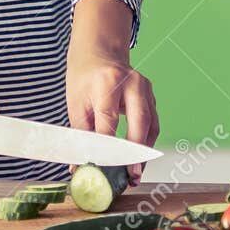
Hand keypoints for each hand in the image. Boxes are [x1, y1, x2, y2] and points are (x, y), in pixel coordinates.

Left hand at [66, 0, 157, 183]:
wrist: (98, 53)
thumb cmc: (84, 79)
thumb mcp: (76, 105)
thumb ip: (81, 137)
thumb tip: (81, 168)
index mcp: (107, 84)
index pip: (108, 123)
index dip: (106, 150)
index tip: (102, 171)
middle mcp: (131, 83)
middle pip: (139, 122)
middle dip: (135, 153)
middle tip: (131, 176)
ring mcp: (145, 88)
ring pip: (151, 124)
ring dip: (144, 152)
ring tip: (135, 174)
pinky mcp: (151, 95)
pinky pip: (153, 122)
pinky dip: (147, 141)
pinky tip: (139, 158)